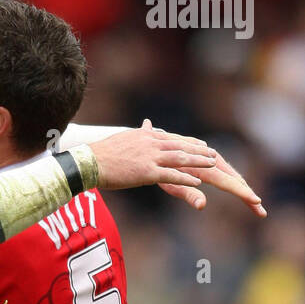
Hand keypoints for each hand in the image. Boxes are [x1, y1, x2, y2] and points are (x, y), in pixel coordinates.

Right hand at [93, 119, 217, 194]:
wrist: (91, 162)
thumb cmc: (102, 154)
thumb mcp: (123, 138)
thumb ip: (138, 134)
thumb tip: (146, 122)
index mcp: (145, 136)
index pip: (172, 138)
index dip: (188, 141)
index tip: (201, 144)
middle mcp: (151, 143)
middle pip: (180, 146)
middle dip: (198, 150)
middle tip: (213, 154)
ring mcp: (150, 157)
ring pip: (180, 158)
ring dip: (198, 162)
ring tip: (211, 164)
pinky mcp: (147, 172)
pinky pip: (171, 175)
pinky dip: (186, 178)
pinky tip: (197, 181)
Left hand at [159, 147, 265, 216]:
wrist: (154, 145)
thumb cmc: (161, 168)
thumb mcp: (172, 184)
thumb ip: (188, 194)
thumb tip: (202, 206)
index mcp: (204, 167)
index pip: (228, 182)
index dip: (242, 193)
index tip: (256, 202)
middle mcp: (212, 161)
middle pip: (235, 180)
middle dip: (247, 195)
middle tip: (261, 211)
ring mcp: (212, 159)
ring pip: (231, 176)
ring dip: (243, 190)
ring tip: (255, 205)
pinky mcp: (209, 160)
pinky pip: (225, 173)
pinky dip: (234, 183)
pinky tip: (241, 192)